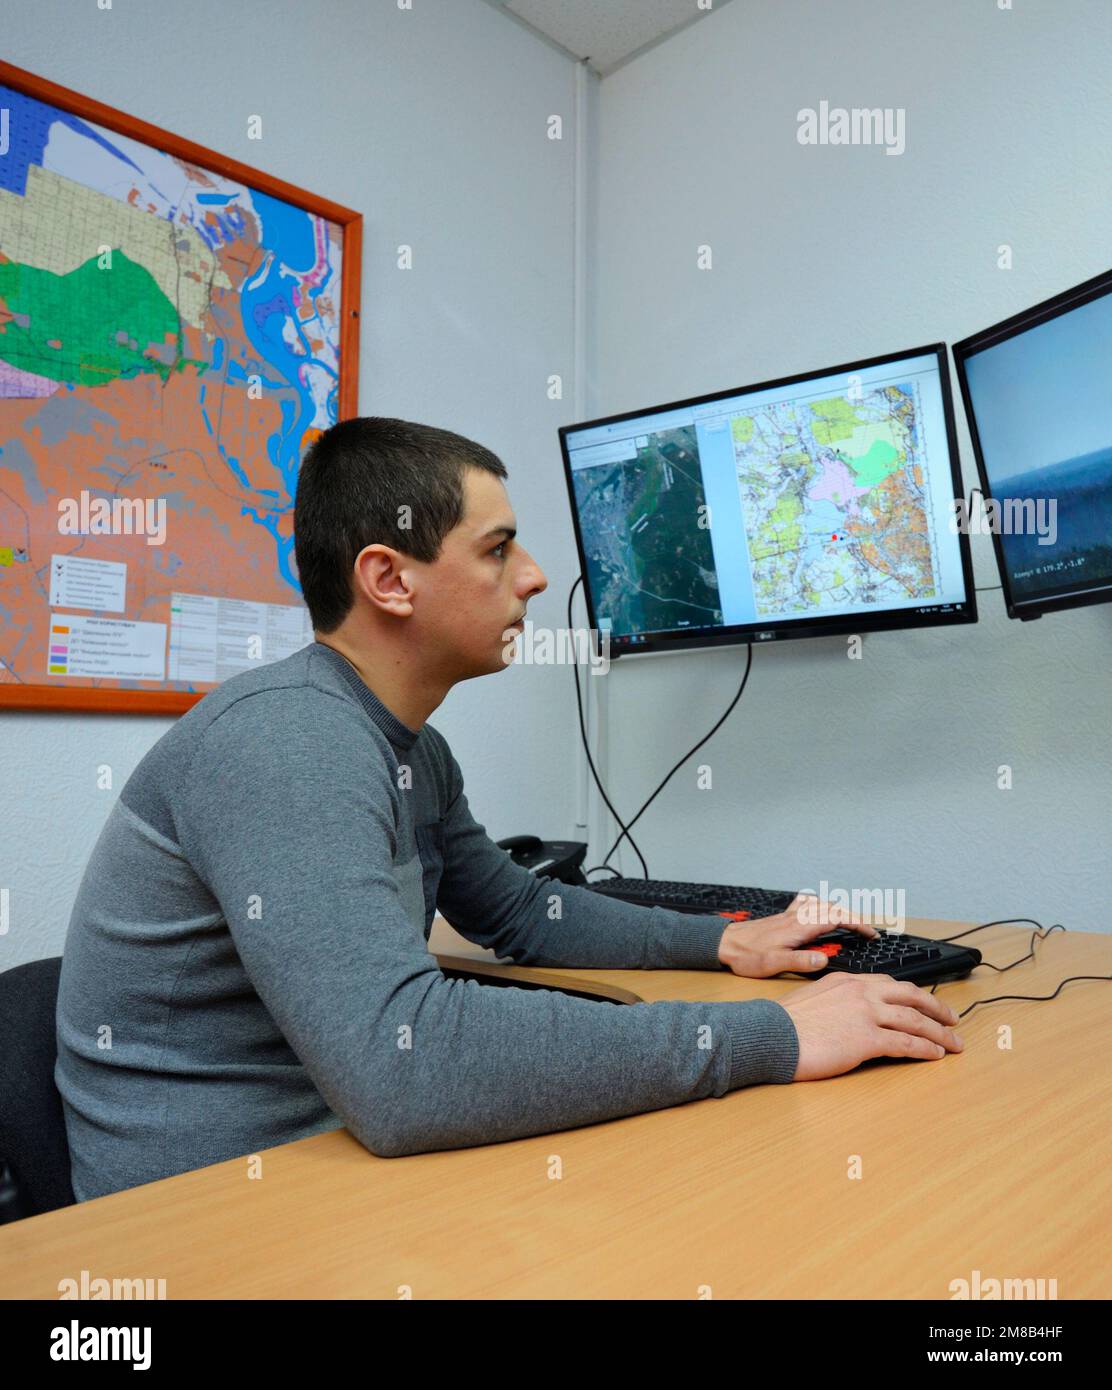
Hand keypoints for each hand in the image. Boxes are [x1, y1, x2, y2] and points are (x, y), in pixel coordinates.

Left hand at [716, 892, 878, 978]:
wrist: (725, 944)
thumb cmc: (748, 956)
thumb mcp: (775, 964)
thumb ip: (800, 961)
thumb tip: (823, 960)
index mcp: (800, 926)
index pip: (836, 919)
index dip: (857, 924)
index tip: (872, 934)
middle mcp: (797, 916)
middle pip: (833, 908)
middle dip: (854, 917)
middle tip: (868, 932)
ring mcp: (790, 914)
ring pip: (821, 904)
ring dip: (839, 910)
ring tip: (851, 922)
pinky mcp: (783, 916)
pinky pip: (806, 903)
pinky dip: (819, 904)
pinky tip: (819, 908)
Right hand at [779, 972, 963, 1079]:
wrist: (770, 1033)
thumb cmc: (782, 1023)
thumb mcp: (811, 999)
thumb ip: (834, 1001)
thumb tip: (842, 1014)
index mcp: (847, 980)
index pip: (889, 984)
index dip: (912, 994)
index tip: (924, 1002)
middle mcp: (860, 992)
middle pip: (911, 995)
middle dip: (936, 1008)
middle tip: (952, 1019)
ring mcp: (865, 1014)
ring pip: (914, 1020)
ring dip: (939, 1033)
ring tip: (954, 1043)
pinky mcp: (867, 1039)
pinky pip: (906, 1043)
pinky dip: (924, 1049)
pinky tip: (935, 1055)